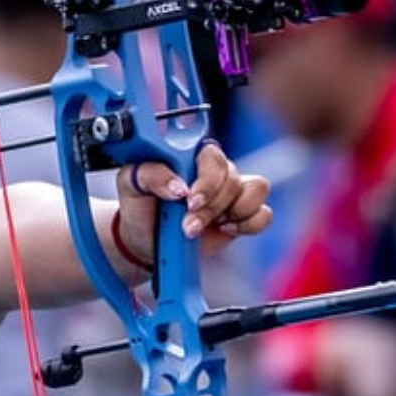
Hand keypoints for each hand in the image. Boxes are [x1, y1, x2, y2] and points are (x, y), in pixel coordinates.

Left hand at [114, 142, 272, 263]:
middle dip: (212, 207)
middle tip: (188, 225)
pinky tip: (226, 229)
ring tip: (208, 227)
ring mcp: (232, 193)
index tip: (189, 201)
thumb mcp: (131, 183)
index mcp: (192, 156)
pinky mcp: (243, 216)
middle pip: (233, 178)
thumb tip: (178, 186)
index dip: (207, 181)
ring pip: (256, 190)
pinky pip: (264, 214)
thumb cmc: (140, 207)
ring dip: (233, 213)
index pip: (213, 157)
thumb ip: (150, 174)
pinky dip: (249, 224)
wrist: (144, 240)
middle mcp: (216, 171)